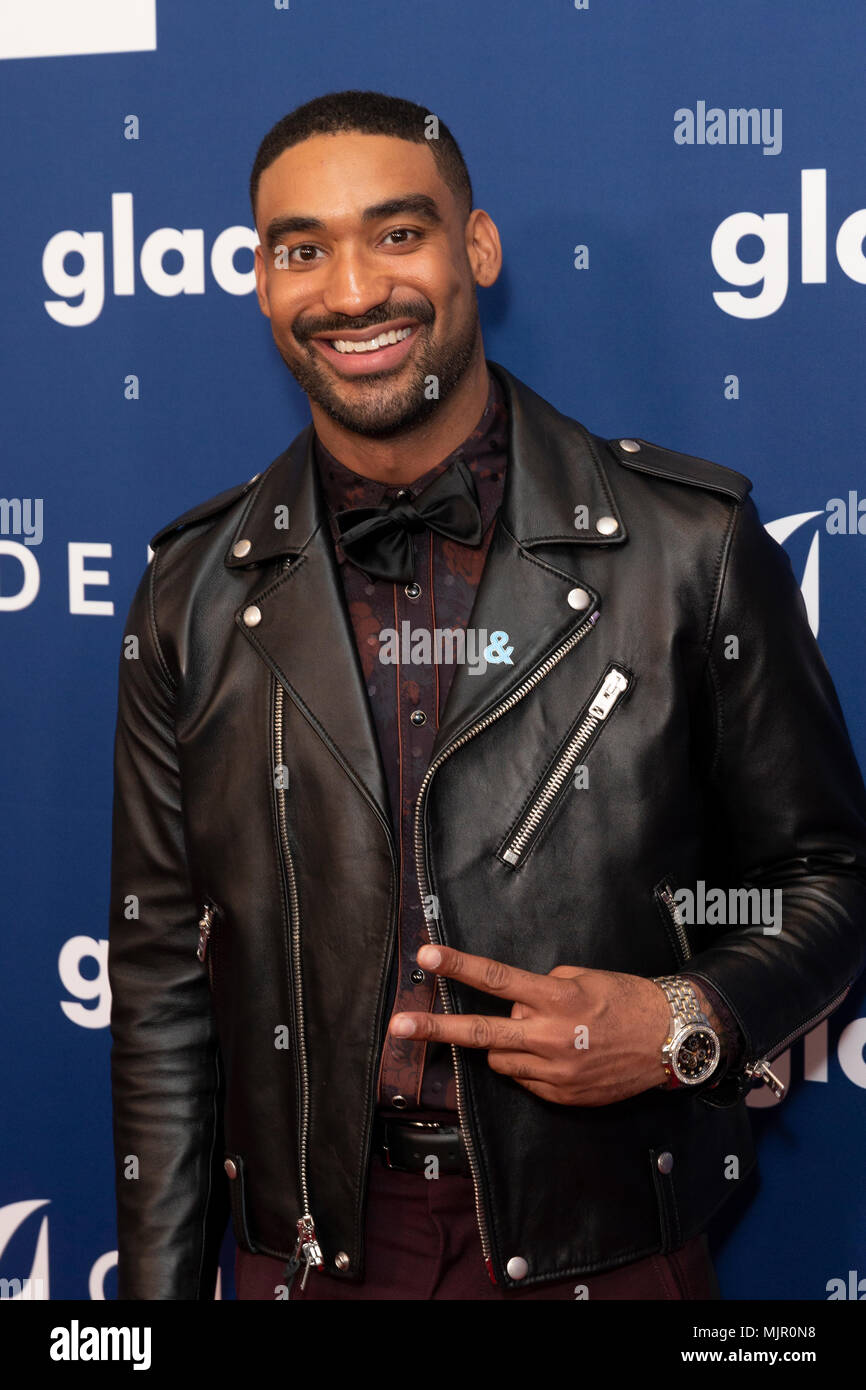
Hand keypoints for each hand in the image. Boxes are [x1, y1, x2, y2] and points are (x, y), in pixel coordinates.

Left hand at [388, 944, 671, 1105]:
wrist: (671, 1041)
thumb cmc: (628, 1000)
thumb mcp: (584, 978)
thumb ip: (543, 989)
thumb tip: (516, 1005)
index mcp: (556, 1000)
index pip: (497, 980)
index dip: (458, 967)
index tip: (426, 956)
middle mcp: (550, 1038)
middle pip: (481, 1033)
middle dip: (435, 1030)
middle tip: (397, 1025)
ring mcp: (554, 1072)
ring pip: (500, 1058)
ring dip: (505, 1043)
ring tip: (539, 1032)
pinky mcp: (561, 1096)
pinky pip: (525, 1078)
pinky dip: (529, 1064)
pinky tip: (559, 1053)